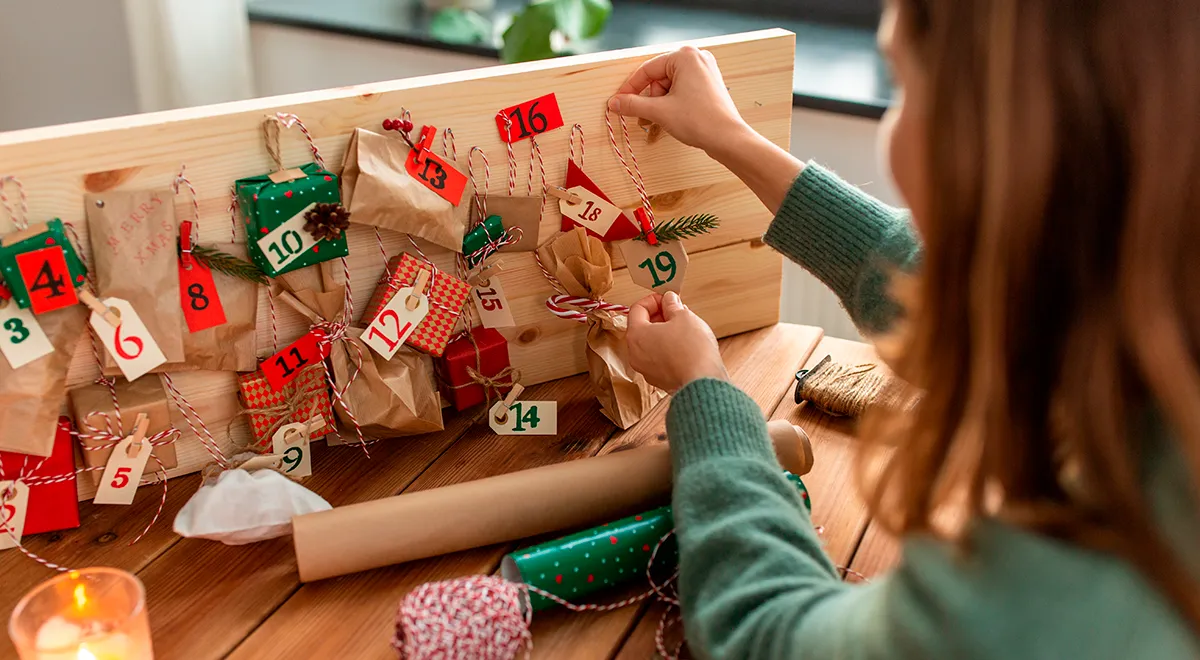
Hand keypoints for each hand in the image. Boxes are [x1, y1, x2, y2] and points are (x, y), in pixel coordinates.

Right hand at [608, 46, 749, 155]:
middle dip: (650, 99)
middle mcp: (697, 58)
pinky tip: (671, 118)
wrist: (728, 139)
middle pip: (659, 77)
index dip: (631, 88)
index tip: (619, 102)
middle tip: (644, 118)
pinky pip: (682, 90)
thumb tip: (614, 103)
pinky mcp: (709, 84)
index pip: (647, 69)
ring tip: (660, 122)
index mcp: (685, 56)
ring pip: (670, 85)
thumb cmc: (700, 121)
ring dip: (660, 104)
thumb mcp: (659, 111)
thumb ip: (633, 104)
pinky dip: (673, 103)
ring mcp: (705, 71)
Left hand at [627, 291, 727, 391]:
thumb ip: (672, 305)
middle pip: (642, 327)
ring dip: (664, 333)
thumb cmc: (692, 350)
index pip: (637, 309)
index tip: (667, 298)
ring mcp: (646, 369)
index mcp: (636, 335)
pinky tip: (686, 345)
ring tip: (684, 327)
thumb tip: (669, 300)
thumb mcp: (684, 316)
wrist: (703, 382)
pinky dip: (668, 349)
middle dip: (660, 316)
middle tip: (677, 311)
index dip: (653, 300)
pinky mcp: (659, 380)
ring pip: (651, 344)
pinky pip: (659, 359)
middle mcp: (635, 354)